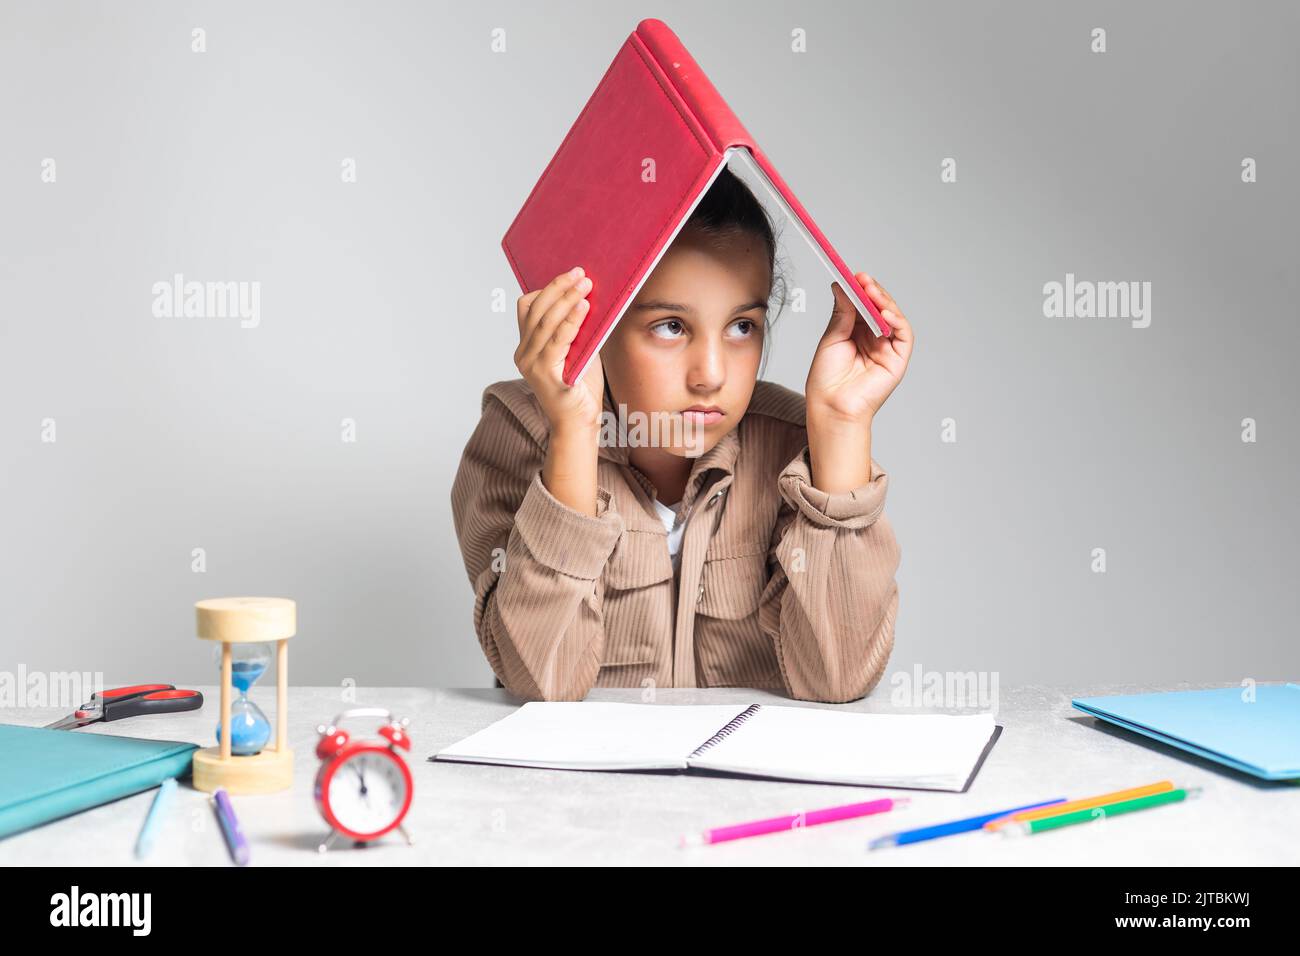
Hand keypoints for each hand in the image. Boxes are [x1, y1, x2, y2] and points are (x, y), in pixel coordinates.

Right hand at [514, 267, 604, 434]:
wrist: (579, 424)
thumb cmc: (580, 388)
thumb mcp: (577, 350)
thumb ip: (575, 329)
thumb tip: (587, 298)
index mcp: (526, 347)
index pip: (528, 308)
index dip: (547, 289)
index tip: (570, 275)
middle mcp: (523, 354)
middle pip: (536, 310)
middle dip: (558, 288)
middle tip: (579, 273)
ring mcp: (531, 365)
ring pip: (545, 322)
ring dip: (566, 299)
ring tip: (585, 284)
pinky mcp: (545, 375)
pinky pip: (558, 341)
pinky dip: (571, 321)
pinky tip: (584, 307)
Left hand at [805, 272, 913, 427]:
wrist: (831, 406)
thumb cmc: (827, 379)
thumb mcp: (832, 338)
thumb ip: (841, 313)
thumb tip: (843, 286)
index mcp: (856, 332)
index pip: (863, 304)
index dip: (860, 289)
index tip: (853, 276)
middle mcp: (874, 338)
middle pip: (879, 307)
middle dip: (872, 291)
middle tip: (862, 279)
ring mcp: (887, 347)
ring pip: (892, 316)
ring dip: (884, 301)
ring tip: (871, 291)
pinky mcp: (898, 359)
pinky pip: (903, 334)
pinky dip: (895, 320)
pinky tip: (882, 312)